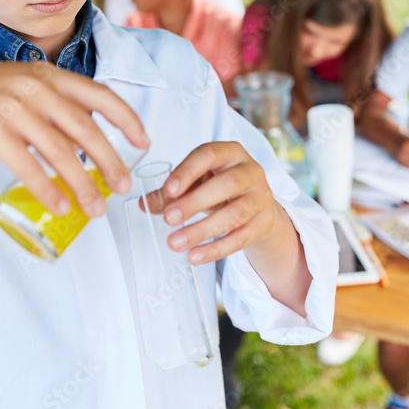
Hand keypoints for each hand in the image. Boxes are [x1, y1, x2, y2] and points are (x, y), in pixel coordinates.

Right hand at [0, 62, 148, 217]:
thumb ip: (50, 100)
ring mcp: (13, 110)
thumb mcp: (17, 83)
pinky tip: (60, 206)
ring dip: (84, 185)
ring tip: (96, 209)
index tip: (144, 142)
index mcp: (46, 75)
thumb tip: (84, 128)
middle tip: (125, 187)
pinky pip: (29, 167)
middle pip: (87, 130)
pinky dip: (49, 190)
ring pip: (62, 153)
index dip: (127, 119)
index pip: (99, 95)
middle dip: (112, 162)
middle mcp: (34, 89)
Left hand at [154, 141, 281, 265]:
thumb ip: (171, 192)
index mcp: (229, 152)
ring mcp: (261, 197)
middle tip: (169, 219)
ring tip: (175, 243)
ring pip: (235, 214)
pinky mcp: (264, 222)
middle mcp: (250, 170)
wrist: (257, 204)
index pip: (208, 155)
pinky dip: (216, 249)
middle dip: (195, 202)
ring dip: (202, 230)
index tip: (168, 190)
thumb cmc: (220, 187)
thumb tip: (144, 204)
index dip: (187, 172)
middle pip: (227, 184)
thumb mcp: (197, 182)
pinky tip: (194, 255)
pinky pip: (241, 238)